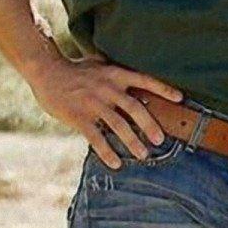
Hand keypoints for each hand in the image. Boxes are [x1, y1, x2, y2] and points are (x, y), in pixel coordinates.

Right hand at [25, 54, 182, 168]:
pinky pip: (96, 137)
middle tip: (160, 140)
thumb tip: (136, 77)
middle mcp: (107, 88)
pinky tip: (116, 163)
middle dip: (150, 125)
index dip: (163, 89)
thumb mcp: (98, 64)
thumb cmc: (75, 69)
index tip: (180, 99)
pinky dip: (107, 151)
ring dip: (132, 142)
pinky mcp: (78, 117)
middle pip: (135, 108)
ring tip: (143, 155)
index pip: (144, 80)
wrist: (46, 71)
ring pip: (118, 125)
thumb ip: (116, 72)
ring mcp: (93, 103)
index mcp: (115, 74)